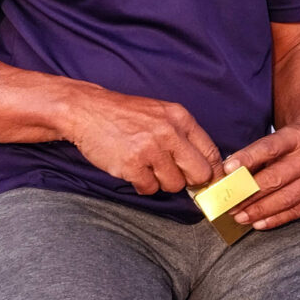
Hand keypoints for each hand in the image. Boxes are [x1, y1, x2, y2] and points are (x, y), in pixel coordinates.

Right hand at [66, 88, 221, 194]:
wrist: (85, 110)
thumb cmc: (123, 115)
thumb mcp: (159, 113)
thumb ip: (182, 135)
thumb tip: (204, 166)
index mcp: (180, 118)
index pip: (211, 152)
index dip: (214, 172)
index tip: (210, 182)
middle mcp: (169, 132)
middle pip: (199, 173)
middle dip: (188, 180)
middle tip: (173, 174)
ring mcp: (150, 150)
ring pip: (174, 185)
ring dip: (160, 181)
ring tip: (145, 165)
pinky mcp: (132, 165)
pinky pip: (149, 189)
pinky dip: (141, 184)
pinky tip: (132, 169)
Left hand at [225, 125, 299, 229]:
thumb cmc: (291, 143)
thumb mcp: (276, 138)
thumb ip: (255, 155)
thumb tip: (229, 175)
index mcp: (297, 136)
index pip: (269, 148)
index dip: (247, 159)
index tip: (227, 170)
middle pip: (276, 178)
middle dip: (248, 194)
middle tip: (229, 204)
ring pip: (286, 198)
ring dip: (259, 210)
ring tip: (240, 216)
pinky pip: (297, 211)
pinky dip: (275, 219)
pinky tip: (259, 223)